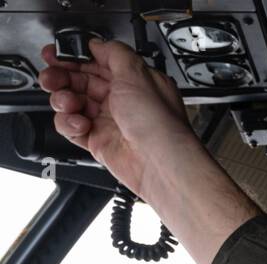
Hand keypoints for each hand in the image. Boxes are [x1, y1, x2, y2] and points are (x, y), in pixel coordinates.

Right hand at [38, 39, 195, 198]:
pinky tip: (79, 124)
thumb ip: (115, 53)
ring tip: (69, 102)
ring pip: (72, 103)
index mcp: (133, 81)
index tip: (56, 55)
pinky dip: (68, 123)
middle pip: (80, 81)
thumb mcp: (137, 73)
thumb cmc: (158, 123)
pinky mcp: (98, 141)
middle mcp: (121, 100)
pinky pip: (71, 127)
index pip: (97, 62)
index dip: (74, 57)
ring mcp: (108, 121)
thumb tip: (98, 44)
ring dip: (63, 100)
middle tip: (52, 77)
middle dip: (61, 76)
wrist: (160, 163)